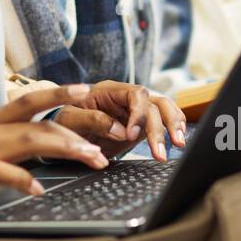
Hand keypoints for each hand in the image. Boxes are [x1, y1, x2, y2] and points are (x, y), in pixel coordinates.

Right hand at [0, 85, 107, 208]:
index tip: (87, 90)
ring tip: (90, 159)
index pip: (31, 101)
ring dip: (64, 148)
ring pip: (29, 142)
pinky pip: (0, 173)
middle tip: (106, 142)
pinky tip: (38, 189)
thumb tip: (36, 143)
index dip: (59, 93)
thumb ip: (4, 140)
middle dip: (76, 130)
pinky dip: (20, 179)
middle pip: (39, 122)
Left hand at [54, 80, 186, 159]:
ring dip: (173, 126)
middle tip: (161, 150)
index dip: (138, 114)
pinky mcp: (139, 124)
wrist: (62, 128)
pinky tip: (177, 140)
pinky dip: (173, 127)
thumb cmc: (63, 118)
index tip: (131, 136)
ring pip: (163, 109)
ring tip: (178, 145)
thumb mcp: (70, 119)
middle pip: (154, 102)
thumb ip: (93, 120)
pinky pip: (162, 121)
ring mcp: (135, 110)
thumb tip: (121, 131)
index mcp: (109, 90)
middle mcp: (126, 97)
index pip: (135, 94)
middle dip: (161, 126)